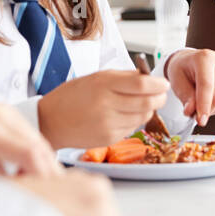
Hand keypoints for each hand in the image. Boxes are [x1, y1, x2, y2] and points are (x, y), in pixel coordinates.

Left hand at [0, 103, 59, 189]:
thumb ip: (15, 186)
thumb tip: (44, 192)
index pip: (30, 153)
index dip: (44, 174)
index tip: (50, 192)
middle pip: (38, 144)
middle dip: (48, 169)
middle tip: (51, 190)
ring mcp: (3, 108)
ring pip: (39, 138)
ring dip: (44, 160)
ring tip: (38, 181)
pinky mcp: (8, 110)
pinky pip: (32, 133)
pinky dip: (36, 151)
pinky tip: (30, 167)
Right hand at [36, 69, 169, 148]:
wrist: (51, 121)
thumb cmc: (73, 96)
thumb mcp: (95, 78)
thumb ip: (123, 77)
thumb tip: (149, 78)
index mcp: (103, 85)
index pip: (142, 84)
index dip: (158, 84)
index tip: (164, 83)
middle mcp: (106, 105)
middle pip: (148, 102)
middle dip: (160, 98)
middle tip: (160, 95)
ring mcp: (108, 124)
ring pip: (143, 117)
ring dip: (147, 110)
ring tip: (137, 104)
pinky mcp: (109, 138)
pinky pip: (132, 128)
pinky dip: (133, 121)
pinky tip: (121, 116)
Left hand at [164, 47, 214, 124]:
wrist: (190, 62)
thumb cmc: (183, 70)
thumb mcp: (177, 81)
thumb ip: (185, 97)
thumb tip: (191, 111)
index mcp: (205, 58)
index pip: (207, 85)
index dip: (203, 105)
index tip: (200, 120)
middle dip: (206, 109)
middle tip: (193, 112)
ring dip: (212, 110)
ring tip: (200, 102)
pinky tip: (210, 101)